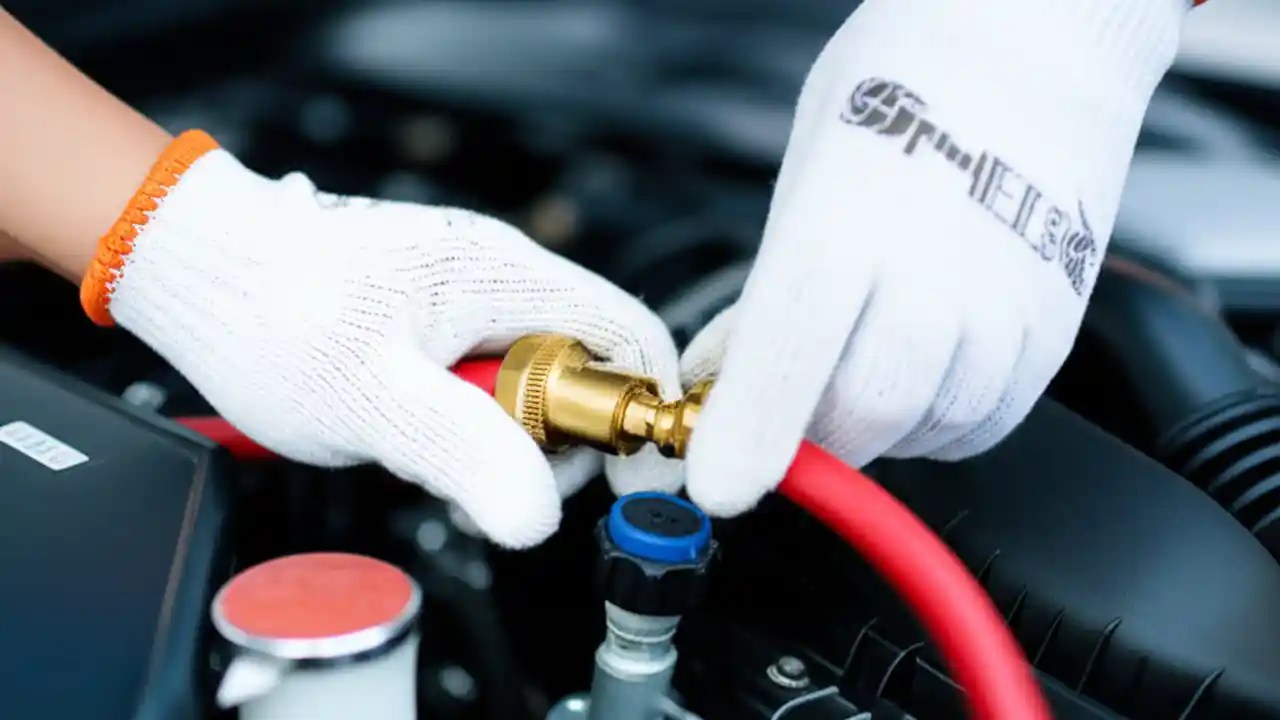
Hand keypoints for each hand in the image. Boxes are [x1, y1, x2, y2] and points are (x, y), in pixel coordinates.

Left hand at [84, 132, 681, 547]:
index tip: (625, 480)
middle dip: (550, 439)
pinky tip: (403, 428)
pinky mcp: (434, 314)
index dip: (643, 414)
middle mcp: (500, 274)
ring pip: (528, 384)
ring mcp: (466, 292)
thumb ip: (463, 451)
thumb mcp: (369, 396)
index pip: (630, 336)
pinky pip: (480, 381)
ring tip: (421, 444)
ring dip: (492, 436)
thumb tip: (540, 513)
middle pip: (585, 369)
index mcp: (506, 275)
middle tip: (486, 474)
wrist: (192, 267)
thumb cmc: (268, 311)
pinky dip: (457, 420)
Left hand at [680, 0, 1188, 514]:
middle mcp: (934, 275)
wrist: (1036, 44)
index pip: (787, 358)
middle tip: (792, 400)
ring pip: (922, 432)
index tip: (719, 486)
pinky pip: (982, 424)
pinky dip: (937, 418)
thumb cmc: (905, 89)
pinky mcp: (1054, 332)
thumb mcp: (807, 177)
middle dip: (810, 431)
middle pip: (861, 418)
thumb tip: (728, 377)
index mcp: (845, 224)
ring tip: (871, 346)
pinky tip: (926, 360)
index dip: (750, 433)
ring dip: (877, 422)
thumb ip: (773, 291)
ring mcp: (1006, 308)